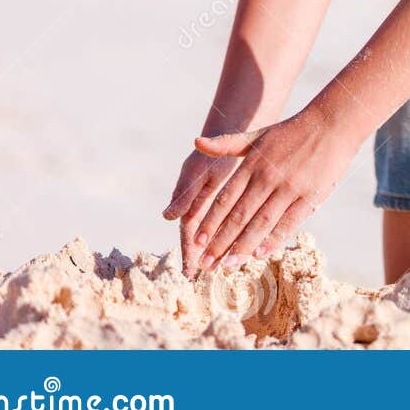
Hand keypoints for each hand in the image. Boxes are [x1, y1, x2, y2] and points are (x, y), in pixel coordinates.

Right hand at [163, 148, 239, 277]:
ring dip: (220, 247)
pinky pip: (232, 221)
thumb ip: (187, 193)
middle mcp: (201, 204)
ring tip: (225, 267)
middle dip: (205, 255)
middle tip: (210, 275)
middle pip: (202, 236)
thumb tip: (166, 217)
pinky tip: (243, 245)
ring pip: (217, 231)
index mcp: (191, 200)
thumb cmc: (216, 153)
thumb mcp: (202, 172)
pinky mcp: (232, 199)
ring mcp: (215, 203)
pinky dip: (236, 233)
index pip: (189, 233)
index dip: (190, 252)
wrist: (233, 135)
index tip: (190, 272)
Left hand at [189, 106, 360, 272]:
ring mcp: (290, 187)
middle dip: (220, 242)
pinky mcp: (310, 196)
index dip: (210, 222)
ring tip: (227, 266)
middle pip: (240, 215)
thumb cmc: (292, 131)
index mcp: (253, 164)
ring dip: (242, 247)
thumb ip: (227, 144)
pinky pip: (289, 222)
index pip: (225, 199)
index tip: (196, 241)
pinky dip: (273, 239)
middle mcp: (268, 177)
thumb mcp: (258, 135)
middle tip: (205, 264)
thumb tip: (196, 143)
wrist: (333, 123)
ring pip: (261, 223)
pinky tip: (259, 254)